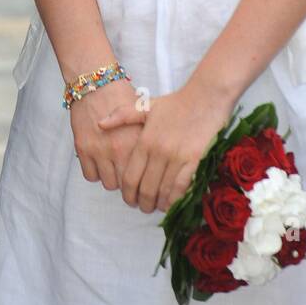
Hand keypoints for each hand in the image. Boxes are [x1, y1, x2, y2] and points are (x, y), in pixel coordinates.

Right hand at [69, 78, 148, 190]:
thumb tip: (162, 164)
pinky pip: (91, 176)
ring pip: (109, 184)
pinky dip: (95, 173)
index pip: (146, 176)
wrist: (95, 83)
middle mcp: (119, 149)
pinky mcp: (83, 149)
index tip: (147, 184)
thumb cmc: (121, 96)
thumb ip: (150, 140)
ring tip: (114, 169)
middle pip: (128, 186)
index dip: (147, 183)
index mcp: (137, 142)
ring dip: (112, 178)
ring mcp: (100, 150)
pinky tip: (100, 163)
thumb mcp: (143, 115)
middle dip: (130, 185)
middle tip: (130, 179)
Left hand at [98, 81, 233, 213]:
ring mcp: (177, 157)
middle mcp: (158, 151)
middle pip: (145, 189)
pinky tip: (172, 203)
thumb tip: (100, 124)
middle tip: (143, 207)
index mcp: (145, 141)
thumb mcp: (145, 106)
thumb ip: (122, 116)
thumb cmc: (175, 103)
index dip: (128, 193)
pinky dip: (175, 199)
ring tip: (157, 207)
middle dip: (142, 203)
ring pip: (163, 191)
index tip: (129, 200)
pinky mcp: (194, 160)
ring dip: (158, 204)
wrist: (205, 97)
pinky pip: (182, 187)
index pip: (130, 176)